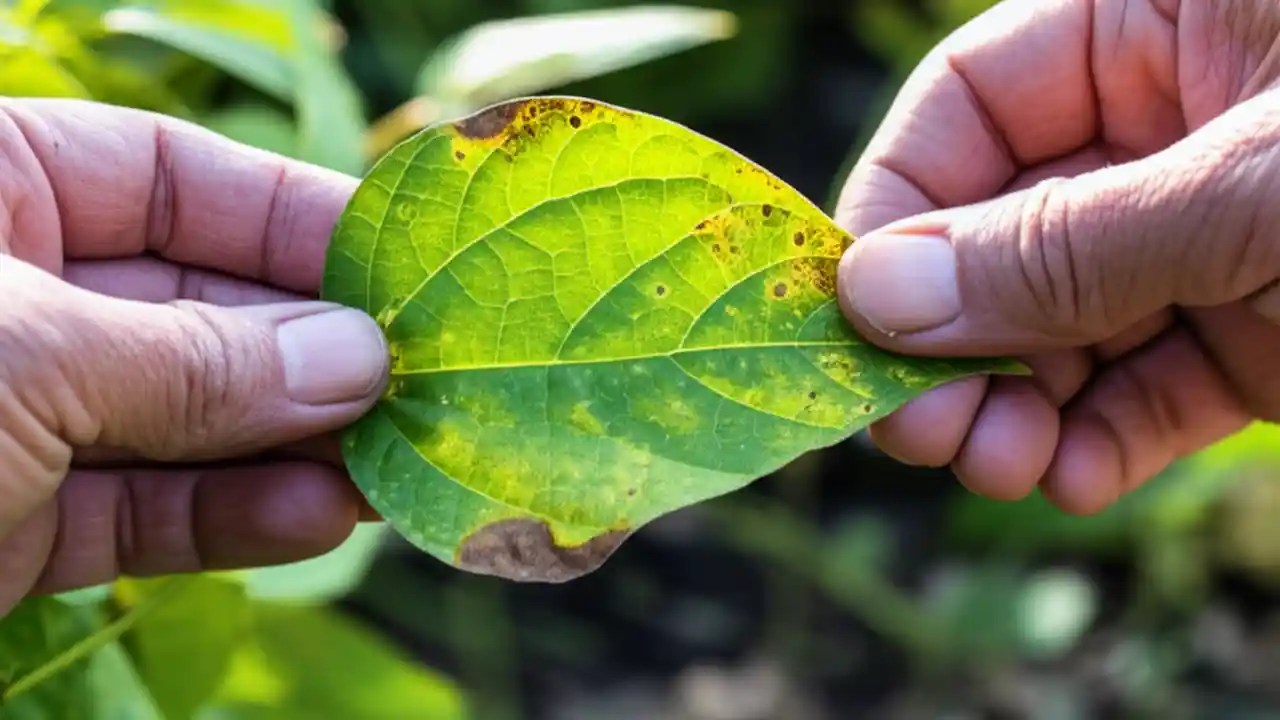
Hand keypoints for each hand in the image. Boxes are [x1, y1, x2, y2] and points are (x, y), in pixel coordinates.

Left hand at [0, 99, 387, 615]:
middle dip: (308, 347)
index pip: (169, 176)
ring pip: (184, 416)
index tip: (402, 266)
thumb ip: (196, 361)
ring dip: (291, 440)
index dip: (294, 217)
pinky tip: (318, 513)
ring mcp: (3, 414)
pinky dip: (233, 517)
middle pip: (194, 302)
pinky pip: (143, 507)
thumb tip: (356, 357)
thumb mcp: (14, 358)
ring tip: (392, 458)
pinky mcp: (0, 524)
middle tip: (421, 381)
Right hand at [836, 0, 1279, 513]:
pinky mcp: (1257, 337)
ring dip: (1013, 410)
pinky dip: (1100, 445)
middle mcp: (1168, 130)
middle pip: (997, 233)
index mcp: (1161, 23)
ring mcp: (1209, 240)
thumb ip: (1060, 246)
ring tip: (999, 465)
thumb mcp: (1249, 191)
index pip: (970, 101)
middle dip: (953, 340)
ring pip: (1060, 330)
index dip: (899, 206)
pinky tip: (1070, 480)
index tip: (860, 315)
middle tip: (918, 425)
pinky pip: (1146, 393)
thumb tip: (872, 295)